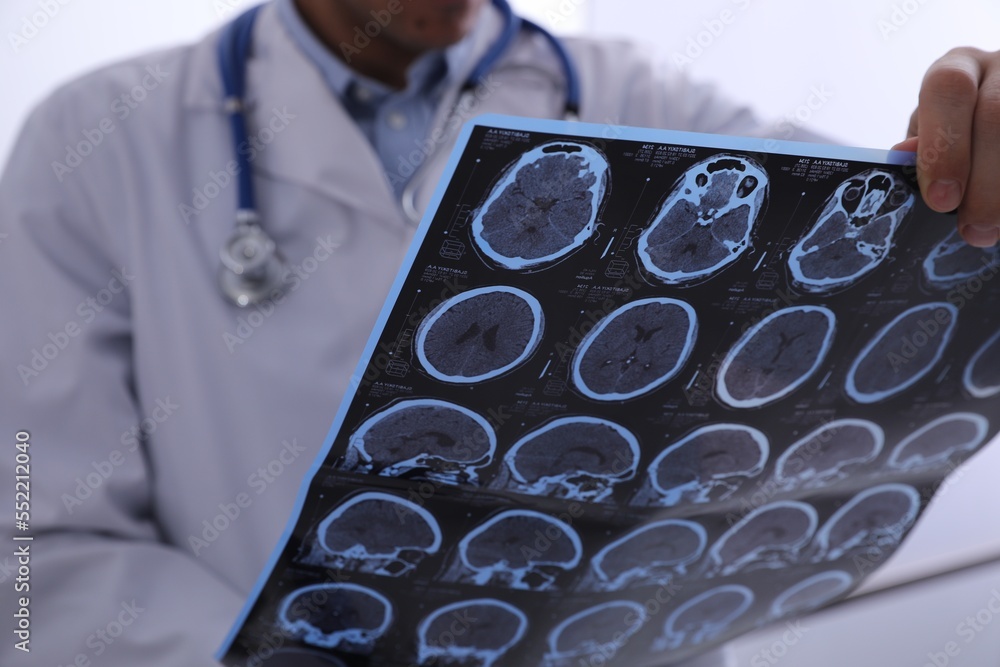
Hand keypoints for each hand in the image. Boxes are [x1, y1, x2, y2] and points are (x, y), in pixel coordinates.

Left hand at [894, 47, 999, 246]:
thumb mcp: (933, 138)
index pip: (948, 89)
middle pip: (996, 114)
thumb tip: (904, 156)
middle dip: (984, 179)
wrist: (992, 129)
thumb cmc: (956, 136)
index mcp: (957, 68)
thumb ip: (923, 149)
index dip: (944, 146)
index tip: (941, 200)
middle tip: (975, 229)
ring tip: (994, 231)